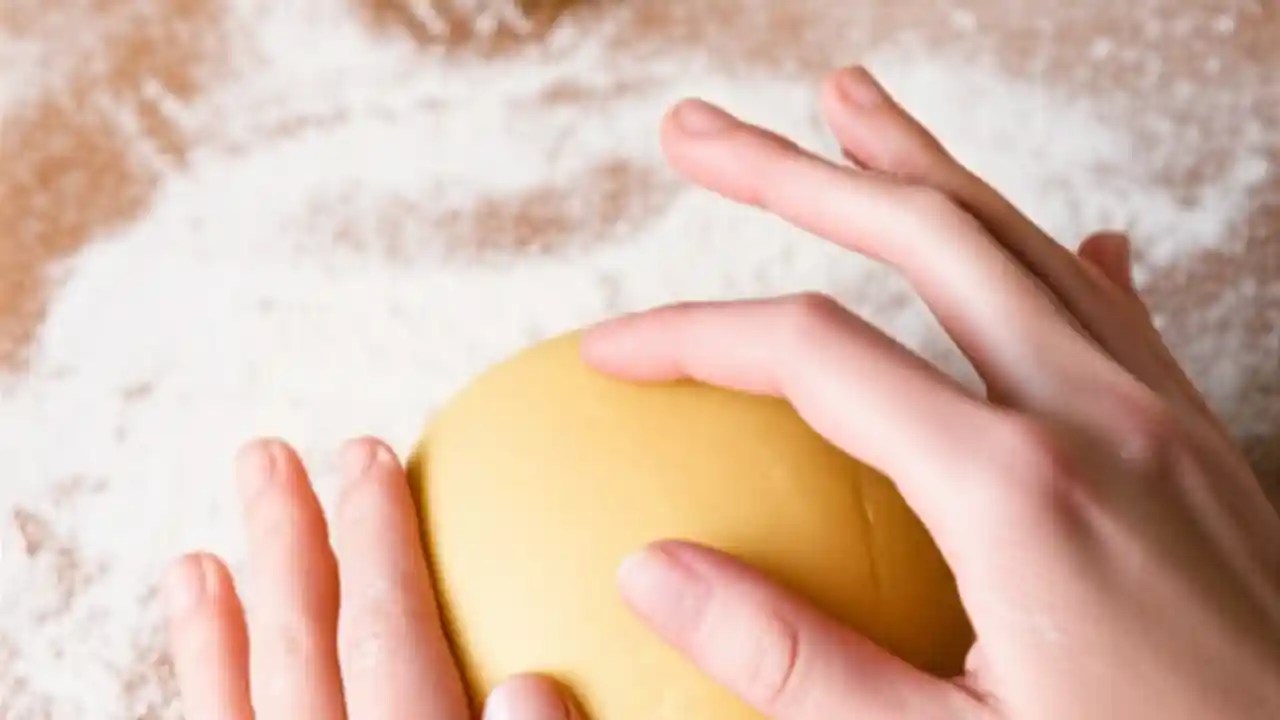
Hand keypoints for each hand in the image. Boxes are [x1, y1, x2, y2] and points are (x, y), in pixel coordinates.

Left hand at [163, 438, 576, 718]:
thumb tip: (528, 687)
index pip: (386, 642)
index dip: (376, 545)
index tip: (369, 459)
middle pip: (301, 651)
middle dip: (286, 547)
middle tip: (270, 458)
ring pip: (247, 694)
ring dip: (228, 602)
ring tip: (214, 530)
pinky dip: (204, 667)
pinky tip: (199, 608)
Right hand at [583, 67, 1279, 718]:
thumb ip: (793, 662)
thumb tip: (655, 573)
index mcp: (1016, 488)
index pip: (812, 355)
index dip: (691, 336)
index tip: (612, 350)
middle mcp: (1095, 415)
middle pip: (920, 236)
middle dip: (793, 173)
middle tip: (699, 133)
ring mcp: (1158, 416)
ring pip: (1018, 240)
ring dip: (917, 167)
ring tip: (846, 112)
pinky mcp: (1197, 442)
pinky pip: (1108, 306)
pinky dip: (1045, 249)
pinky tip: (1042, 233)